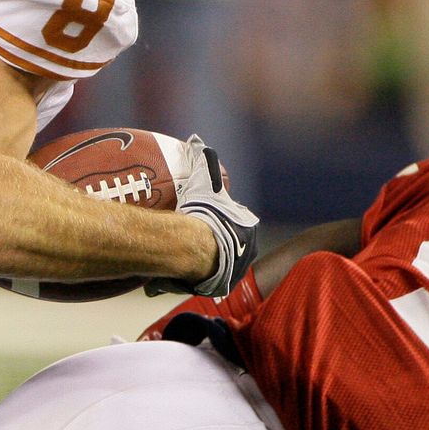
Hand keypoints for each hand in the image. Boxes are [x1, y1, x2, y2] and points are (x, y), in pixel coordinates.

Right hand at [145, 135, 257, 298]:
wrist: (192, 248)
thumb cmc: (201, 214)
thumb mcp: (202, 181)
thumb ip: (202, 162)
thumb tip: (197, 141)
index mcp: (249, 226)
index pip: (241, 221)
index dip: (226, 219)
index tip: (209, 218)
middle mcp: (248, 251)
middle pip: (233, 244)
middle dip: (219, 242)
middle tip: (195, 237)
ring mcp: (235, 271)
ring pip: (220, 263)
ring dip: (207, 261)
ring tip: (185, 256)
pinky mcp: (219, 288)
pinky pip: (207, 280)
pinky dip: (195, 276)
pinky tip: (179, 272)